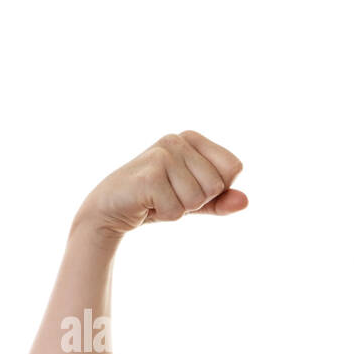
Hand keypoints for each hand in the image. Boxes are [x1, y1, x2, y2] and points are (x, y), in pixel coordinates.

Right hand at [71, 131, 247, 241]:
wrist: (108, 210)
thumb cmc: (153, 201)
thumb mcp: (191, 200)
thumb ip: (220, 201)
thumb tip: (245, 201)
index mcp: (192, 138)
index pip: (233, 168)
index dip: (215, 189)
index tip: (186, 187)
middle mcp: (177, 140)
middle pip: (216, 185)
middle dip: (195, 201)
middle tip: (168, 196)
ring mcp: (162, 155)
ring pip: (197, 198)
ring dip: (178, 209)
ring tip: (156, 199)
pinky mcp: (149, 176)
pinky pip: (177, 210)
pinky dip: (165, 215)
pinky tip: (146, 204)